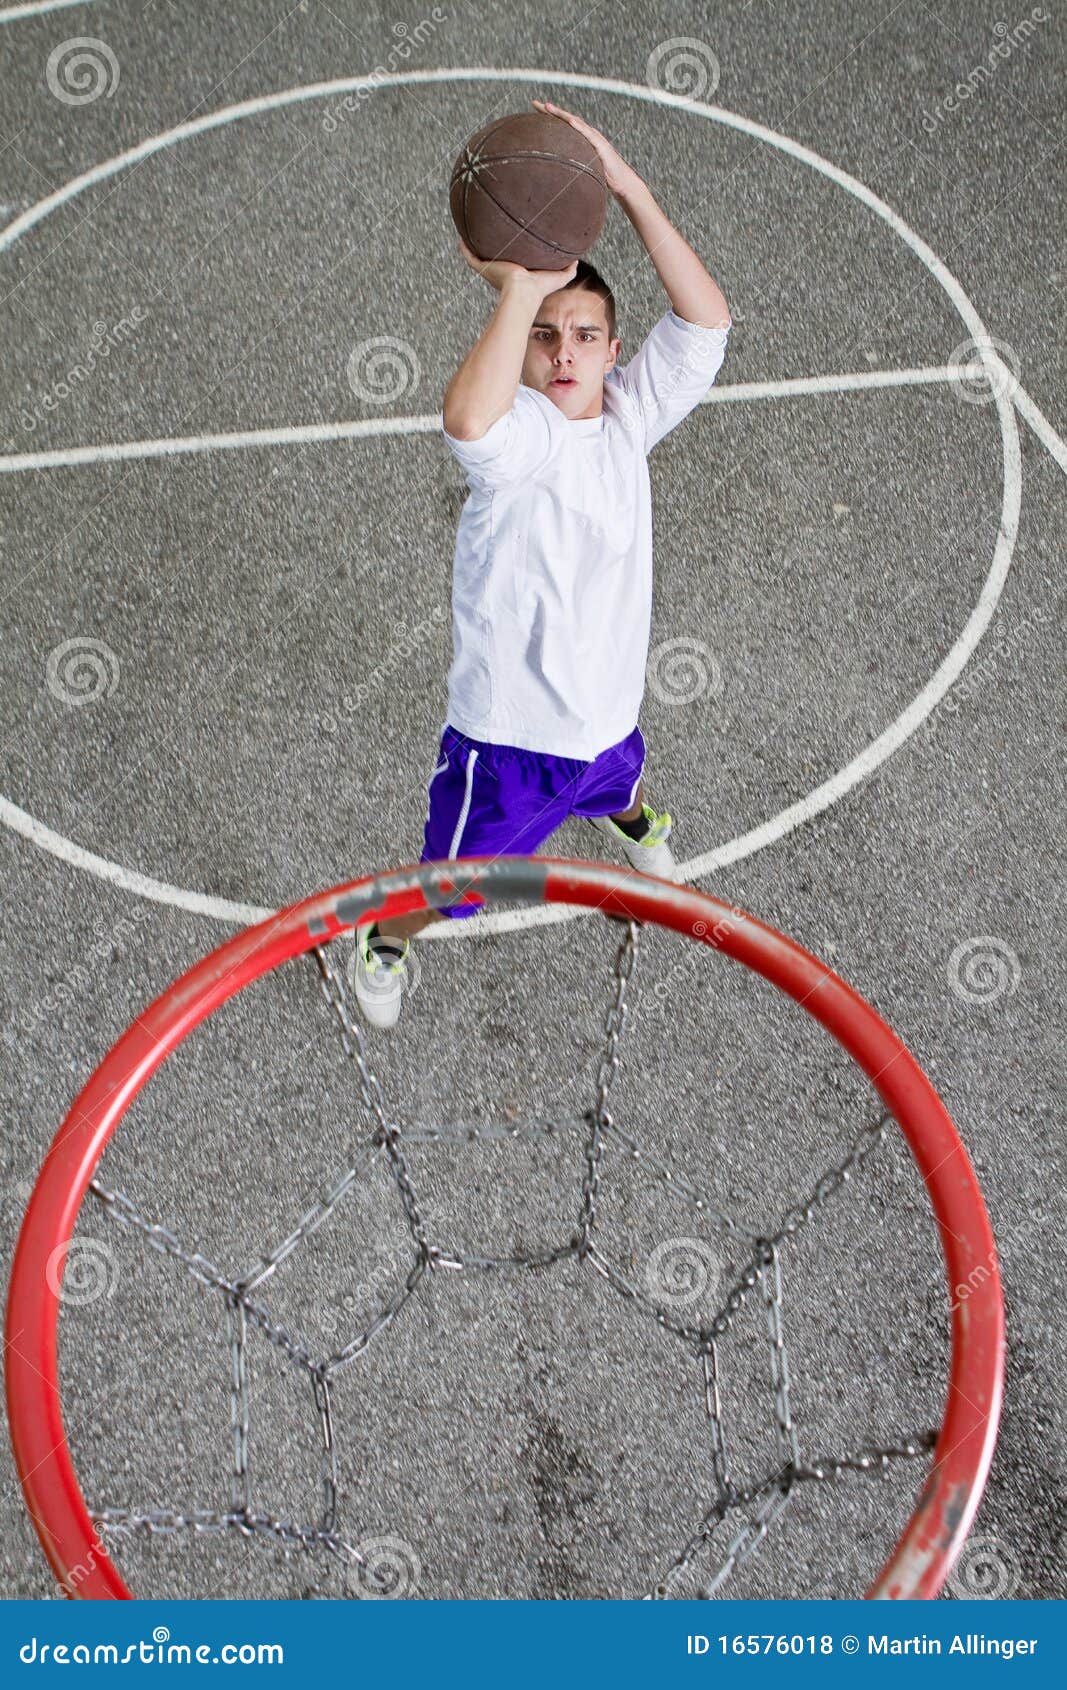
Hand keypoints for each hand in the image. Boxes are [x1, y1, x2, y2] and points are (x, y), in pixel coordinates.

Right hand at [456, 236, 576, 299]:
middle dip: (494, 244)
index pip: (514, 259)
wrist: (523, 292)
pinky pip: (470, 256)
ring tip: (473, 227)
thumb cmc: (539, 289)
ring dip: (476, 243)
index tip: (515, 238)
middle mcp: (503, 270)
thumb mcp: (557, 277)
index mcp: (517, 272)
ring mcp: (492, 269)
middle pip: (496, 255)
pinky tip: (461, 236)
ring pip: (480, 254)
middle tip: (492, 228)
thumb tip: (577, 261)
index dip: (515, 250)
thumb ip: (568, 271)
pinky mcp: (484, 268)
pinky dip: (464, 248)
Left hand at [532, 98, 641, 198]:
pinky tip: (570, 121)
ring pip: (576, 123)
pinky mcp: (602, 146)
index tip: (535, 110)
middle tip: (534, 103)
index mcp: (582, 140)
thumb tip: (555, 172)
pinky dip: (579, 127)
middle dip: (550, 111)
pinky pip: (589, 135)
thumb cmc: (604, 179)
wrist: (622, 183)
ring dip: (562, 114)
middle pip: (567, 119)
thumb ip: (572, 166)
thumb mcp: (583, 170)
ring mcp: (595, 139)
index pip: (563, 126)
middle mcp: (588, 135)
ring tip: (548, 107)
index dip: (549, 117)